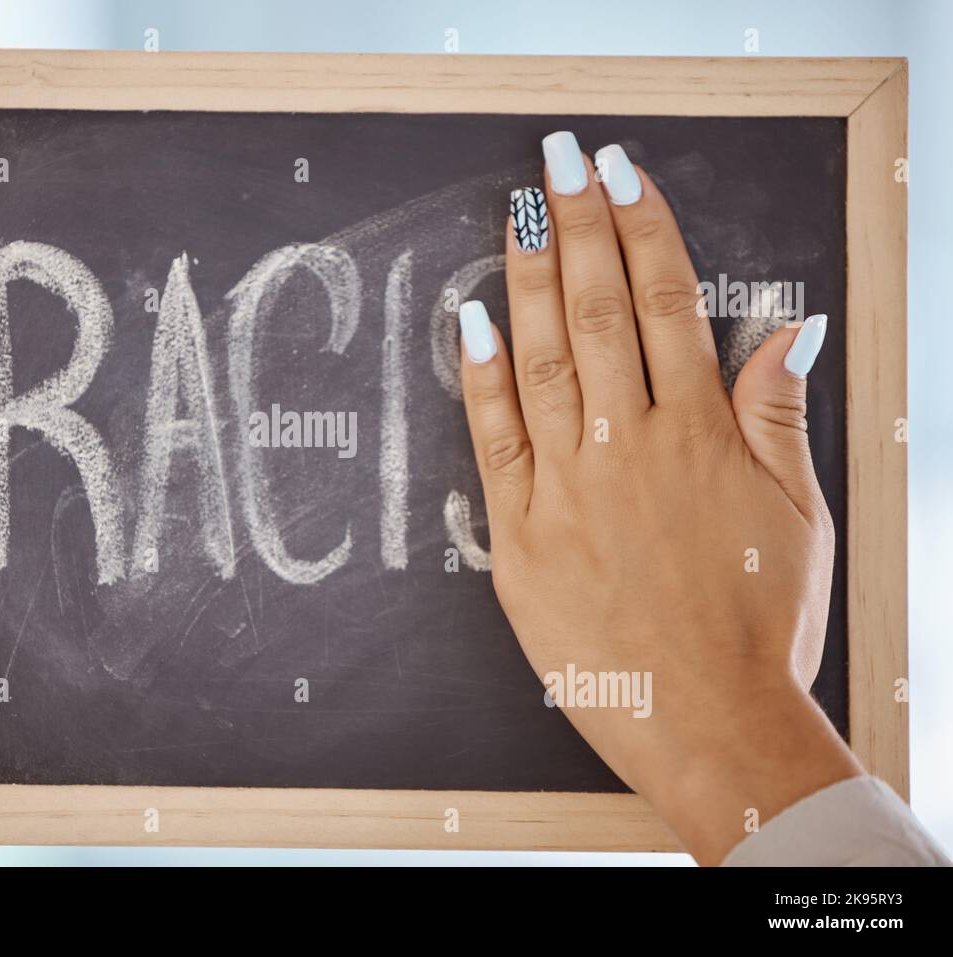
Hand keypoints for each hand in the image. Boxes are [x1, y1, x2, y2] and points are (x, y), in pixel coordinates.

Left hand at [459, 134, 861, 864]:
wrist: (708, 723)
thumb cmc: (759, 626)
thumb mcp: (796, 513)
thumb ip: (778, 414)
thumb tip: (787, 331)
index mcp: (703, 435)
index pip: (667, 302)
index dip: (643, 228)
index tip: (622, 173)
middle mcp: (632, 447)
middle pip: (600, 311)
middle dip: (580, 225)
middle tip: (559, 159)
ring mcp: (570, 489)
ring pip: (544, 359)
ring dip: (529, 278)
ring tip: (519, 212)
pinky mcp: (520, 536)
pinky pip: (494, 440)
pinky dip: (480, 378)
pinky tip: (471, 319)